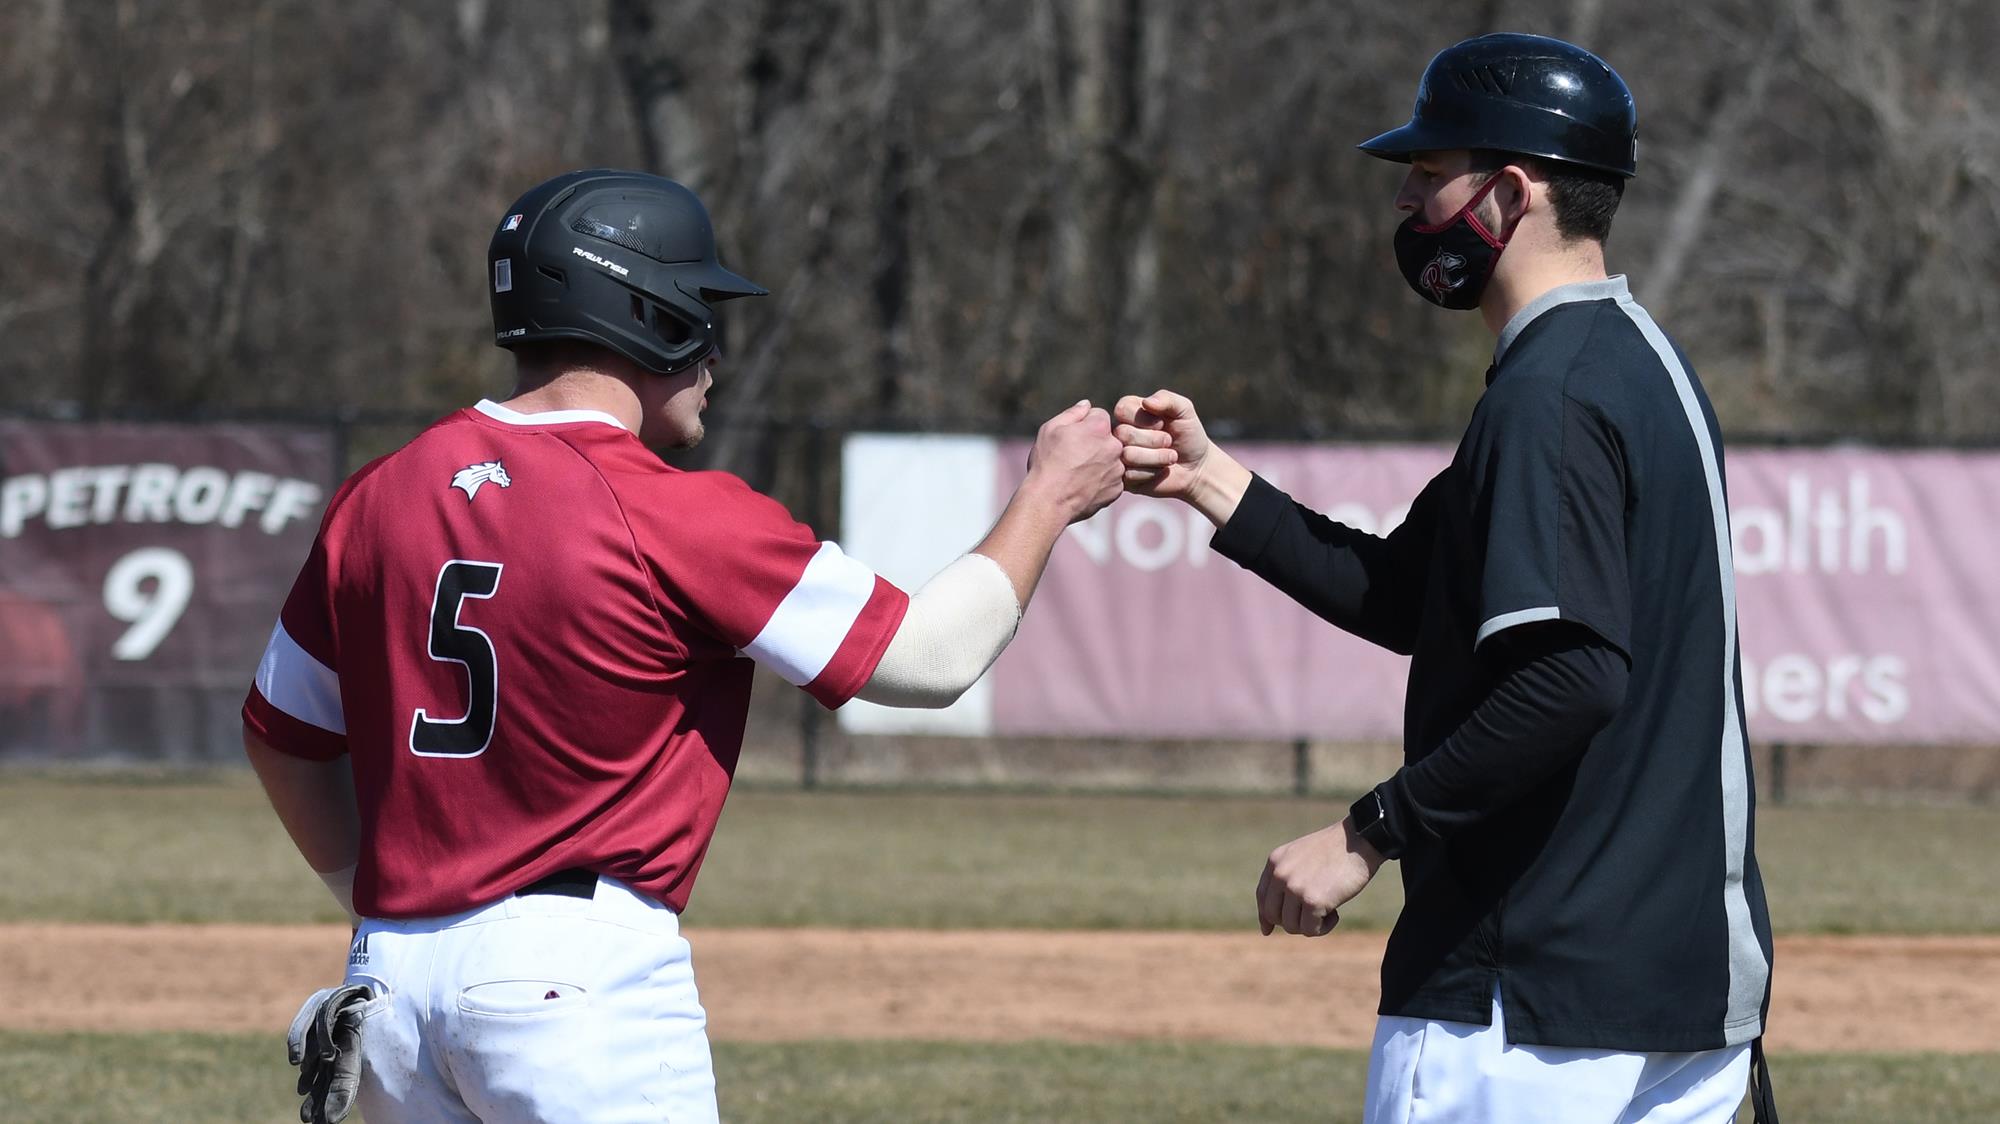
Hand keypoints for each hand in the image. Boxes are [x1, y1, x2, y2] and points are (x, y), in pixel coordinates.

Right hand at [1025, 399, 1124, 523]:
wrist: (1049, 501)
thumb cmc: (1047, 463)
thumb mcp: (1051, 429)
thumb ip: (1073, 413)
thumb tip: (1086, 404)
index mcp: (1099, 427)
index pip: (1099, 415)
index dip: (1084, 424)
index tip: (1072, 437)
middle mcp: (1115, 446)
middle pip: (1108, 437)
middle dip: (1095, 443)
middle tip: (1074, 457)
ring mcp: (1118, 470)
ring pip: (1111, 459)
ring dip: (1100, 463)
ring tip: (1077, 474)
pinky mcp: (1117, 489)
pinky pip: (1112, 479)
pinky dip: (1101, 481)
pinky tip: (1083, 486)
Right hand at [1114, 390, 1252, 525]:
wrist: (1197, 467)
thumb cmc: (1189, 435)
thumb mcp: (1184, 410)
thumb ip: (1168, 399)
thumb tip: (1146, 402)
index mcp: (1130, 412)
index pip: (1121, 409)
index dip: (1145, 419)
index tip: (1162, 423)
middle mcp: (1120, 433)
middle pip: (1123, 433)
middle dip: (1154, 439)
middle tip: (1169, 441)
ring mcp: (1120, 456)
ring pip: (1127, 455)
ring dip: (1156, 457)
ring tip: (1170, 457)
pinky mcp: (1123, 478)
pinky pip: (1130, 475)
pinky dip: (1152, 473)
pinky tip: (1160, 471)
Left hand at [1254, 817, 1385, 936]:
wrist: (1359, 840)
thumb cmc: (1336, 850)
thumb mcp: (1302, 857)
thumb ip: (1288, 878)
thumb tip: (1275, 916)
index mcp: (1276, 862)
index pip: (1262, 896)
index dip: (1265, 916)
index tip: (1268, 930)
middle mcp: (1280, 875)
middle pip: (1274, 915)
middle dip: (1293, 922)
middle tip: (1313, 916)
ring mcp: (1294, 888)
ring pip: (1291, 926)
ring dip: (1311, 925)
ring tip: (1329, 910)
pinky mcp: (1312, 901)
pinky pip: (1310, 930)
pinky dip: (1324, 927)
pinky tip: (1336, 913)